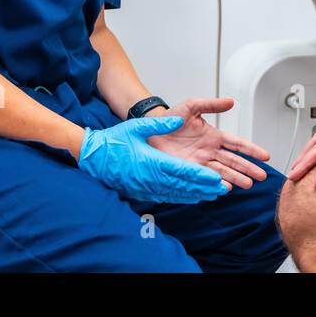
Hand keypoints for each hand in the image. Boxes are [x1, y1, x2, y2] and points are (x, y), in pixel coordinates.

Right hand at [76, 115, 228, 204]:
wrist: (93, 157)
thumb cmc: (114, 141)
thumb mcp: (136, 127)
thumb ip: (160, 124)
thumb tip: (178, 119)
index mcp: (152, 162)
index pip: (183, 171)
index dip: (202, 177)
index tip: (216, 179)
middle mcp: (151, 178)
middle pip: (183, 185)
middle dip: (204, 188)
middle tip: (222, 189)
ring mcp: (145, 187)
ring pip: (176, 193)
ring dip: (194, 194)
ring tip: (211, 195)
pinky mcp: (141, 191)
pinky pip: (165, 196)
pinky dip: (180, 197)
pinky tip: (190, 196)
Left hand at [147, 97, 270, 189]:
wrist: (150, 130)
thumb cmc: (171, 118)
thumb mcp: (192, 106)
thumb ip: (212, 105)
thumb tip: (231, 101)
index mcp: (214, 136)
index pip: (237, 144)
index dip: (251, 150)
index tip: (265, 156)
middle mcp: (210, 151)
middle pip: (234, 161)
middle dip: (248, 168)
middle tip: (261, 176)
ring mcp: (200, 163)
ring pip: (223, 172)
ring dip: (236, 178)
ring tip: (247, 184)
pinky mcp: (189, 171)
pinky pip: (204, 178)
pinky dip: (215, 184)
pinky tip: (224, 188)